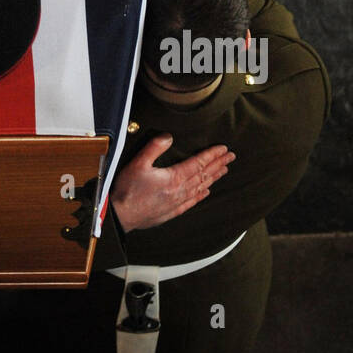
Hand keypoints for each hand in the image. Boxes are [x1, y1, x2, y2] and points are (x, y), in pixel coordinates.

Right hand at [110, 135, 234, 232]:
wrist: (121, 215)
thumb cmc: (127, 189)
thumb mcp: (138, 163)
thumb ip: (154, 148)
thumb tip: (169, 136)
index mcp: (174, 177)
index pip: (198, 163)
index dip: (212, 155)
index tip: (223, 149)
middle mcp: (180, 190)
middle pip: (203, 175)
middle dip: (218, 164)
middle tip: (231, 157)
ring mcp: (177, 202)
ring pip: (200, 188)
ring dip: (213, 178)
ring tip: (224, 170)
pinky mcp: (172, 211)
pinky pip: (192, 202)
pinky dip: (201, 195)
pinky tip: (206, 192)